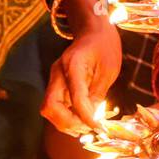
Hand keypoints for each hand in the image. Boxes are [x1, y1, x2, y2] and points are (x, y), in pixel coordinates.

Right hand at [41, 11, 121, 132]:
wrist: (92, 31)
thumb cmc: (104, 47)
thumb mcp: (109, 70)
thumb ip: (98, 94)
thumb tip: (91, 119)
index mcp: (73, 65)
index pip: (74, 98)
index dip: (85, 117)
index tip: (98, 127)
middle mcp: (58, 73)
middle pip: (50, 107)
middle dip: (68, 123)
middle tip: (88, 127)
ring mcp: (54, 80)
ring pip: (49, 110)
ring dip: (66, 123)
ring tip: (86, 124)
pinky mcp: (56, 86)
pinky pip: (55, 107)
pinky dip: (66, 118)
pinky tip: (81, 119)